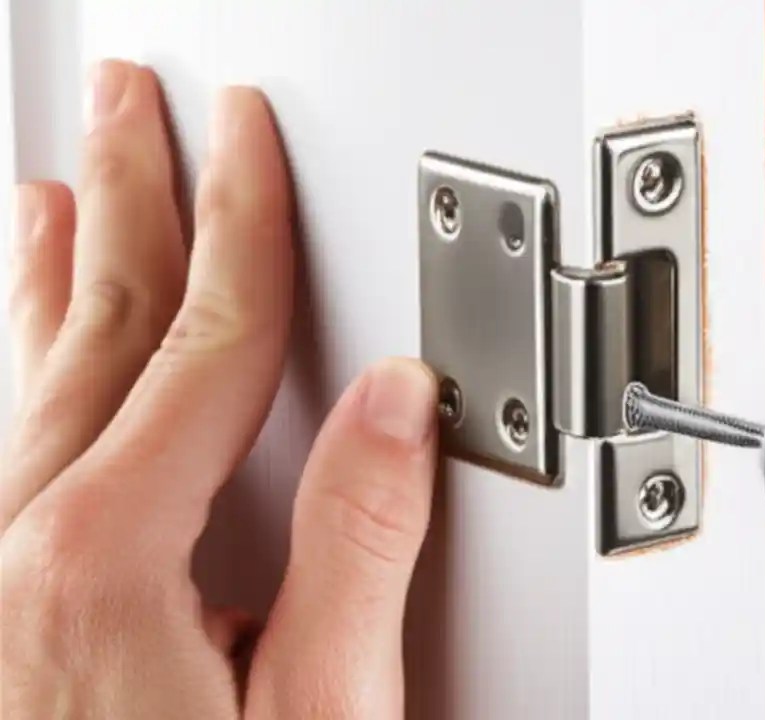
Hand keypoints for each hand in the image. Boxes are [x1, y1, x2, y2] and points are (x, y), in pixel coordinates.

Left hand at [2, 60, 437, 717]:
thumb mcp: (326, 717)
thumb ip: (359, 546)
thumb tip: (395, 409)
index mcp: (107, 560)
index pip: (206, 342)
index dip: (240, 226)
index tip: (246, 143)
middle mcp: (13, 550)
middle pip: (97, 323)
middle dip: (131, 197)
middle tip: (131, 104)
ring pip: (26, 372)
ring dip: (58, 264)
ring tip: (67, 186)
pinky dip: (21, 363)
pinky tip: (30, 343)